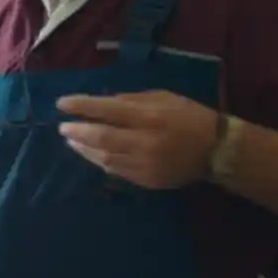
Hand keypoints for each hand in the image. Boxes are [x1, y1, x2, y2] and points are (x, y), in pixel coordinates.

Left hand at [56, 90, 219, 189]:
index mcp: (148, 116)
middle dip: (77, 131)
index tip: (61, 103)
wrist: (216, 150)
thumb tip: (104, 102)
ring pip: (104, 157)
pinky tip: (93, 154)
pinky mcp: (146, 180)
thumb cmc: (189, 116)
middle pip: (100, 137)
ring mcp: (144, 164)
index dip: (81, 106)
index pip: (106, 109)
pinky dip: (101, 161)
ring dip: (85, 148)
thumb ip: (132, 99)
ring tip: (72, 140)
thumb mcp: (163, 97)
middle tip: (62, 126)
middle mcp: (143, 141)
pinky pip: (117, 171)